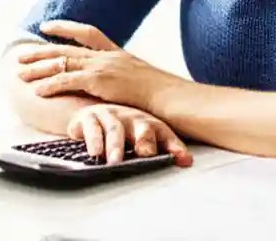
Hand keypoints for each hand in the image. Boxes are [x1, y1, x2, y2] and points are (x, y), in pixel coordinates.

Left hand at [17, 20, 185, 110]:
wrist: (171, 97)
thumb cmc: (161, 95)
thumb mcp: (141, 79)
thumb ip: (125, 78)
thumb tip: (118, 86)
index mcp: (117, 53)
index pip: (88, 32)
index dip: (66, 28)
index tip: (47, 26)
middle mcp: (107, 56)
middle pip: (67, 49)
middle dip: (42, 51)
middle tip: (21, 55)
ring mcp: (103, 67)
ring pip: (63, 64)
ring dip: (39, 69)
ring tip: (19, 73)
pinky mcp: (99, 82)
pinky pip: (68, 81)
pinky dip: (50, 85)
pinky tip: (36, 90)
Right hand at [67, 103, 192, 166]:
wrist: (90, 113)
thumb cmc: (122, 129)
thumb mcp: (141, 139)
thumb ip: (163, 149)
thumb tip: (187, 161)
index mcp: (147, 122)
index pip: (164, 133)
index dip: (173, 145)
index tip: (183, 159)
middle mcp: (130, 117)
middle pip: (142, 126)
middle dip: (145, 139)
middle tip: (147, 154)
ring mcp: (110, 115)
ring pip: (115, 129)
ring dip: (115, 146)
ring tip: (115, 162)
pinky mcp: (88, 118)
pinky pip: (91, 128)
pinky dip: (93, 141)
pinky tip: (95, 153)